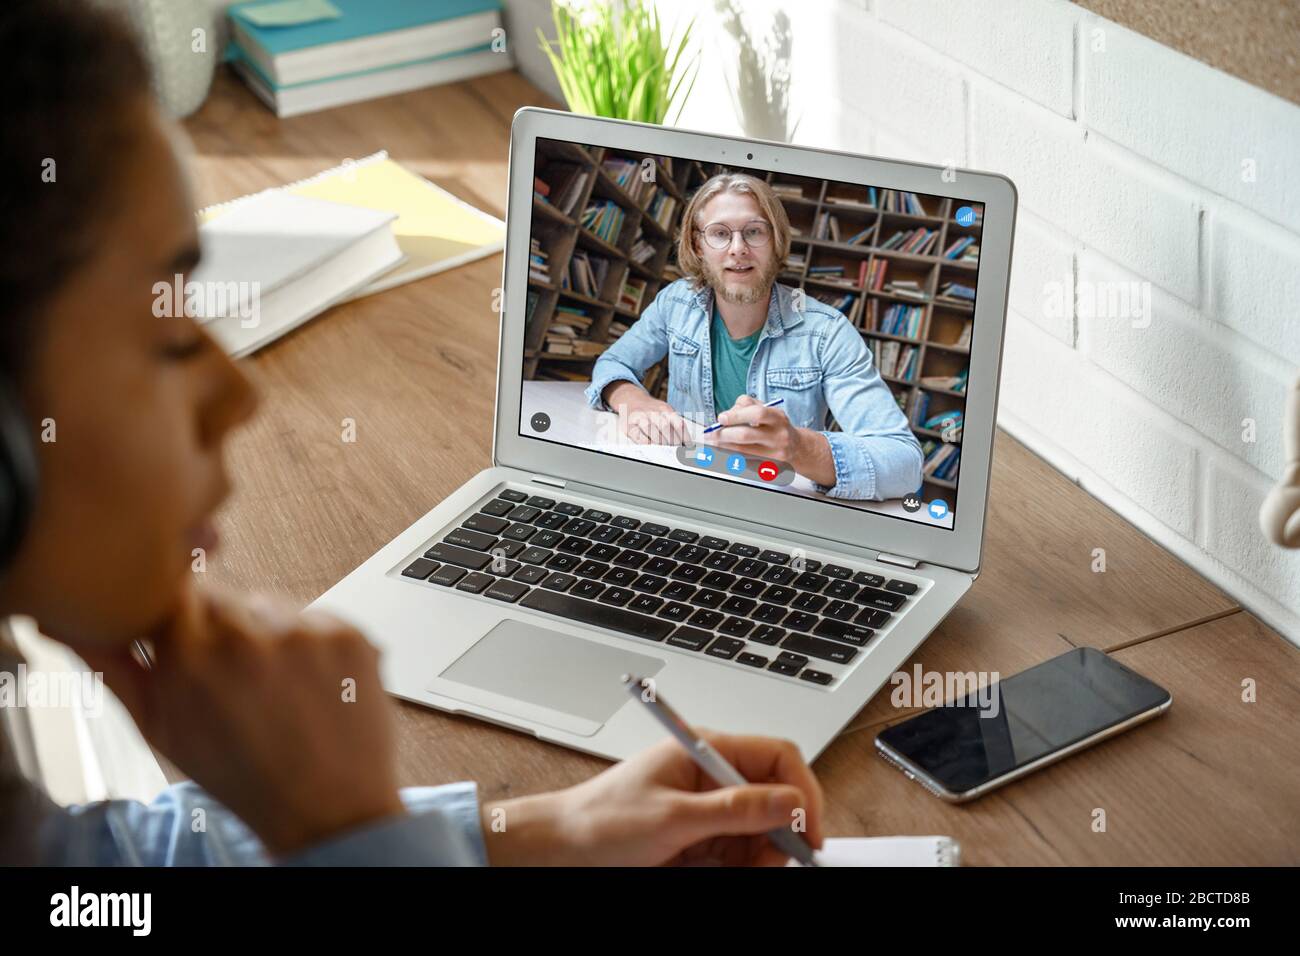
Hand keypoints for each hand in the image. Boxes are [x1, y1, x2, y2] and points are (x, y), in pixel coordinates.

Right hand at [72, 584, 404, 855]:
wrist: (328, 808)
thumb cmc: (240, 774)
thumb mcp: (160, 730)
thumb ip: (114, 667)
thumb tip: (71, 623)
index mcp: (192, 654)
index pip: (172, 588)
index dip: (177, 612)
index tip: (183, 635)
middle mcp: (249, 634)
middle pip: (222, 592)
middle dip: (219, 624)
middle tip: (231, 675)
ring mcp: (306, 631)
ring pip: (270, 604)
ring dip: (266, 632)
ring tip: (274, 687)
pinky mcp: (350, 634)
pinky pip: (317, 618)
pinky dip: (311, 644)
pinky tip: (309, 687)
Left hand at [481, 731, 823, 865]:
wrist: (560, 851)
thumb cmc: (600, 821)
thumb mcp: (672, 818)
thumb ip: (734, 809)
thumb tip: (787, 801)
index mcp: (706, 752)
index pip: (778, 757)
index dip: (801, 791)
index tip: (807, 831)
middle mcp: (713, 777)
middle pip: (776, 800)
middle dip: (779, 833)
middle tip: (766, 863)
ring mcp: (708, 810)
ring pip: (762, 834)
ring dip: (758, 857)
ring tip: (727, 870)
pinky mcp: (701, 840)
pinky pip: (740, 855)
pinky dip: (740, 868)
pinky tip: (714, 872)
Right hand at [604, 380, 690, 444]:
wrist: (631, 400)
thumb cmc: (651, 411)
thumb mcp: (665, 411)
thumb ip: (675, 424)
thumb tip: (686, 442)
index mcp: (665, 409)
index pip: (678, 423)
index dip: (685, 437)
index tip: (688, 447)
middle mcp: (653, 412)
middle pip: (665, 427)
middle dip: (672, 441)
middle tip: (676, 450)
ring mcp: (640, 418)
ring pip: (651, 430)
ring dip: (660, 442)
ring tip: (665, 450)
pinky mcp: (630, 426)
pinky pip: (639, 436)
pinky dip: (647, 443)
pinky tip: (652, 447)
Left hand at [713, 394, 835, 486]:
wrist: (797, 448)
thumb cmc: (775, 425)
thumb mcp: (766, 407)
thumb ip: (745, 404)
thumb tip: (724, 416)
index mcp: (778, 418)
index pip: (757, 414)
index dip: (736, 416)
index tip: (721, 418)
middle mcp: (779, 437)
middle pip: (746, 436)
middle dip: (723, 435)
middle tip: (710, 434)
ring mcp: (775, 455)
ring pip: (742, 453)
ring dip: (722, 448)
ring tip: (712, 443)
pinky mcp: (770, 469)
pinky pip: (745, 464)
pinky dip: (732, 458)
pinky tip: (724, 453)